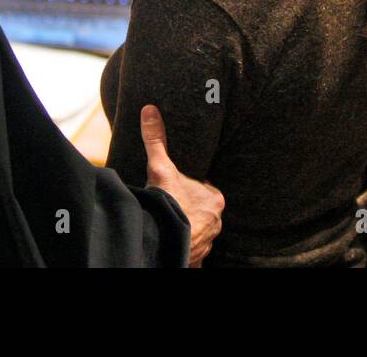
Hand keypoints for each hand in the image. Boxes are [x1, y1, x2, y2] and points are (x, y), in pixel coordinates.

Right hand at [141, 104, 223, 266]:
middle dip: (190, 209)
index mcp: (215, 199)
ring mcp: (209, 241)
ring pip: (201, 231)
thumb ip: (156, 139)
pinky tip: (179, 245)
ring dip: (190, 229)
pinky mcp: (198, 257)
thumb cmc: (166, 202)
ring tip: (173, 224)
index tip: (178, 188)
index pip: (205, 190)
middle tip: (172, 205)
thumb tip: (150, 110)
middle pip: (203, 211)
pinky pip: (196, 253)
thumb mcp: (160, 167)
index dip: (190, 188)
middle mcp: (217, 221)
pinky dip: (189, 250)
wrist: (161, 239)